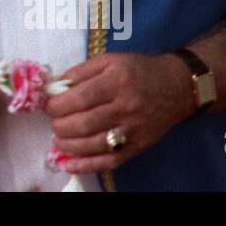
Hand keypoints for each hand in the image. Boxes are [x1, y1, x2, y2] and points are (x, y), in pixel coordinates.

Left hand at [45, 52, 192, 174]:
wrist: (177, 87)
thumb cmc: (138, 70)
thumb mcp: (110, 60)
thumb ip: (80, 72)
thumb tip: (54, 88)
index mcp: (117, 80)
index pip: (80, 97)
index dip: (57, 104)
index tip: (48, 105)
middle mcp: (126, 106)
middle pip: (84, 123)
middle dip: (60, 125)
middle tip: (53, 122)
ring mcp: (134, 129)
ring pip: (94, 144)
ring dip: (68, 145)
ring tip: (58, 140)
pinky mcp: (139, 146)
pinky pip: (110, 161)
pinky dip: (87, 165)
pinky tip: (69, 164)